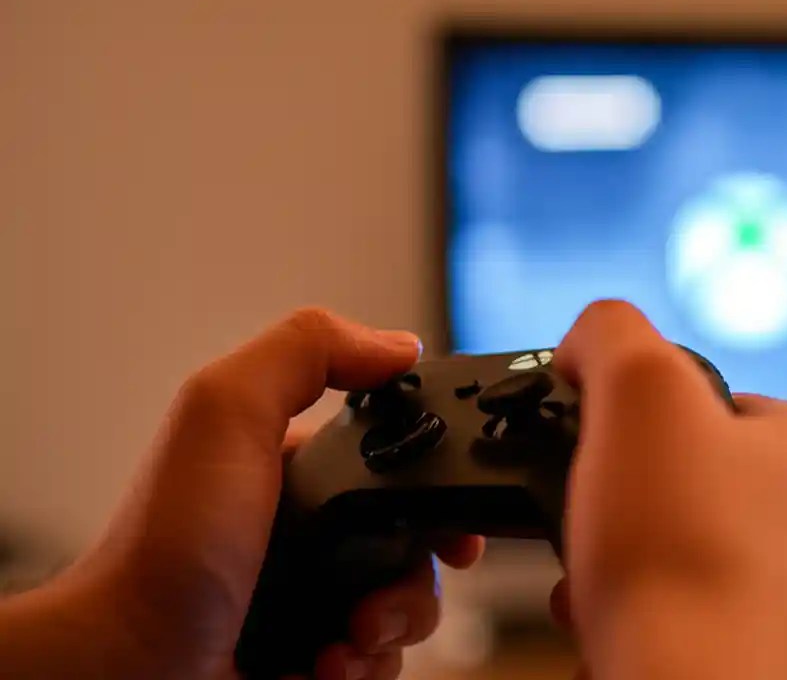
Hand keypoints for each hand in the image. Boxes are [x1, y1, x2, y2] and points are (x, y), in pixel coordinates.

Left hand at [0, 309, 482, 679]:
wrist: (126, 668)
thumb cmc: (162, 551)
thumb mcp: (225, 413)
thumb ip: (305, 353)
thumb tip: (399, 346)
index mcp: (300, 465)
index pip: (404, 461)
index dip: (440, 487)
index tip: (452, 521)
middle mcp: (314, 529)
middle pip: (420, 542)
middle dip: (419, 573)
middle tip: (382, 594)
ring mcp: (316, 595)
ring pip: (410, 608)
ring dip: (396, 627)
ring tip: (349, 638)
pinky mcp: (315, 652)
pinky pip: (381, 660)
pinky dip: (367, 665)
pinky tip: (327, 664)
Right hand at [549, 301, 786, 679]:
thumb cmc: (688, 559)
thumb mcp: (638, 388)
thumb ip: (614, 334)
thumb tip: (594, 338)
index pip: (722, 405)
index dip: (644, 421)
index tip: (607, 449)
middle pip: (705, 486)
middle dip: (635, 502)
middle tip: (596, 517)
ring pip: (700, 559)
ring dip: (636, 564)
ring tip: (599, 580)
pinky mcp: (781, 665)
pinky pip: (699, 624)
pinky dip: (651, 622)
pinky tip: (616, 629)